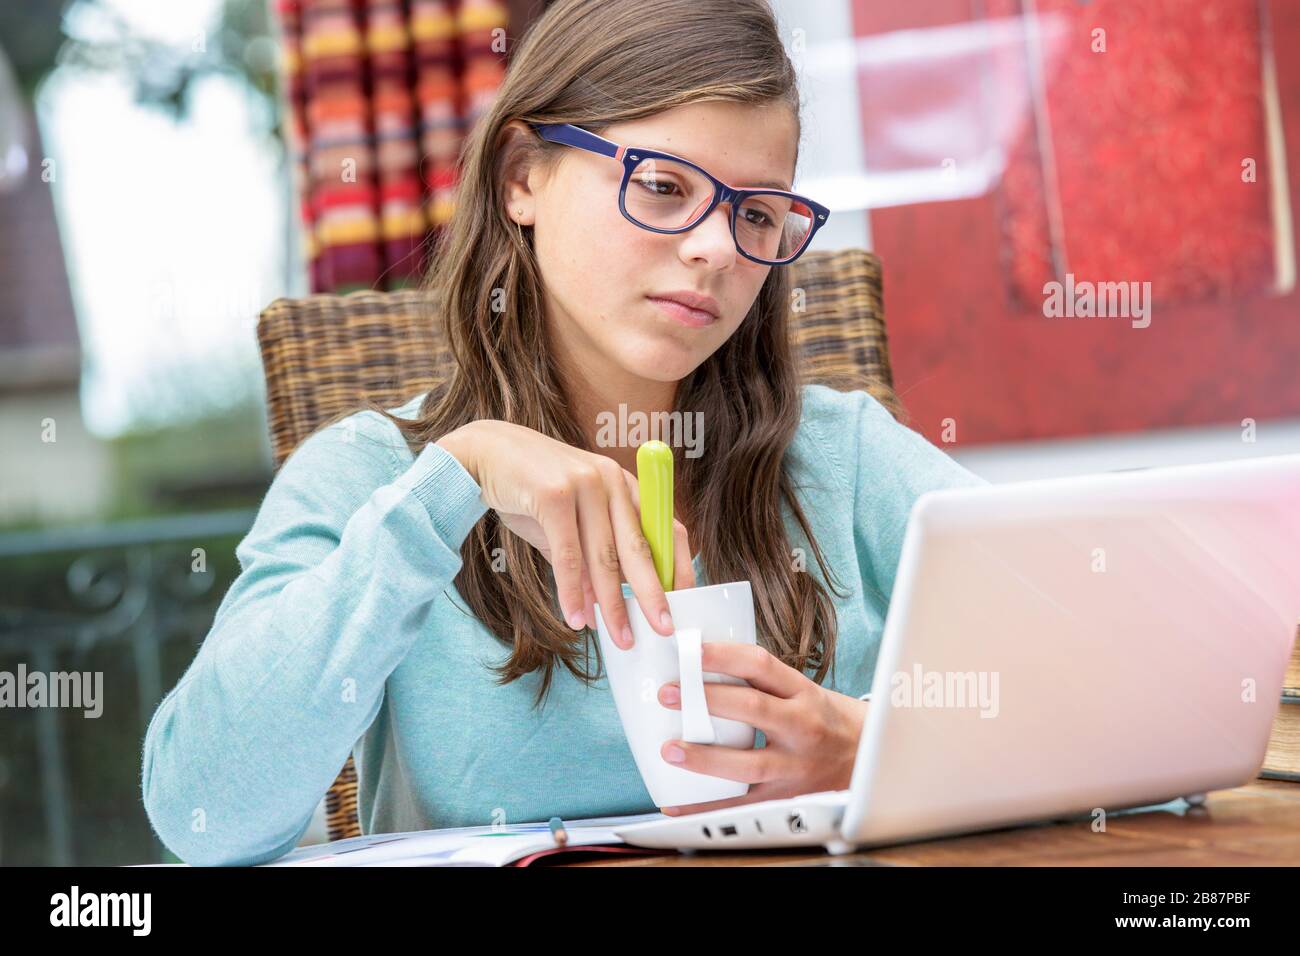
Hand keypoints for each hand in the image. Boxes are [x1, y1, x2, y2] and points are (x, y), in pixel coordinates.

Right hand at [435, 421, 694, 646]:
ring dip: (611, 604)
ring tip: (619, 637)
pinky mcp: (553, 495)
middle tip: (663, 629)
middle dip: (652, 595)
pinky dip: (571, 591)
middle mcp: (611, 480)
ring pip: (604, 558)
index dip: (678, 565)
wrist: (486, 452)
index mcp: (624, 484)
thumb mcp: (570, 523)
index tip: (681, 601)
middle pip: (639, 548)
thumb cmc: (531, 490)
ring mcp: (584, 485)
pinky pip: (568, 555)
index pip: (666, 527)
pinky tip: (575, 619)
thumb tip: (603, 609)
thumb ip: (589, 559)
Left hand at [654, 641, 868, 814]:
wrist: (866, 758)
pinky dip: (708, 807)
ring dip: (705, 757)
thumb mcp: (802, 690)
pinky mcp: (785, 796)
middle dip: (706, 700)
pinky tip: (678, 805)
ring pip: (748, 762)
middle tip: (667, 693)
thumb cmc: (825, 719)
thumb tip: (701, 667)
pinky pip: (743, 804)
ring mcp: (794, 764)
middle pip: (752, 708)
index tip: (689, 650)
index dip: (723, 655)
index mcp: (802, 691)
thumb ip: (761, 682)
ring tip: (670, 749)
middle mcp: (801, 726)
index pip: (760, 664)